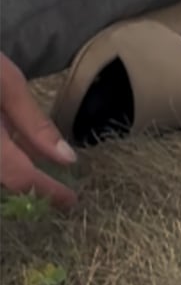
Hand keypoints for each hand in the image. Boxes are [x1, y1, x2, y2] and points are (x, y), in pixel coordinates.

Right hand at [1, 53, 76, 209]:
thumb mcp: (6, 84)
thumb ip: (34, 124)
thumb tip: (67, 159)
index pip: (18, 177)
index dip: (46, 191)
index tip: (70, 200)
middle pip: (0, 178)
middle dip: (26, 183)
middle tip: (54, 186)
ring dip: (10, 170)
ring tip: (34, 165)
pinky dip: (2, 158)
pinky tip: (12, 144)